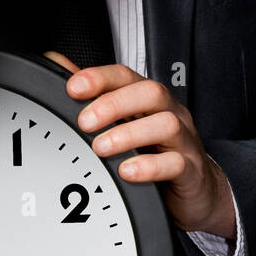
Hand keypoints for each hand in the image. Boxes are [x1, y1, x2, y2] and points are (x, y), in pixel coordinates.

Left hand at [43, 52, 235, 239]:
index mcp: (148, 100)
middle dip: (114, 104)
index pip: (126, 76)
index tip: (74, 88)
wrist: (196, 189)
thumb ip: (92, 96)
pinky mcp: (191, 171)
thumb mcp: (123, 123)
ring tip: (101, 148)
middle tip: (85, 122)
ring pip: (166, 124)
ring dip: (129, 134)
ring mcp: (183, 141)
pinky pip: (176, 164)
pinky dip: (149, 167)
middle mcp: (169, 114)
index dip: (100, 78)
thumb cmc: (155, 151)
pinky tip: (126, 171)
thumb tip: (58, 66)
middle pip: (151, 93)